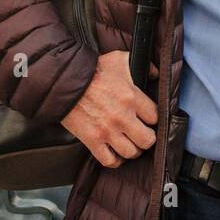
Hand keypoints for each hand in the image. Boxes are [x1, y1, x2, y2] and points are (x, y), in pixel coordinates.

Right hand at [60, 50, 159, 167]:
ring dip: (133, 150)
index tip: (149, 119)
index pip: (156, 117)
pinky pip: (110, 160)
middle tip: (143, 134)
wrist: (64, 81)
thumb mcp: (120, 59)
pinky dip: (115, 160)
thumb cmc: (92, 70)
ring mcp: (107, 131)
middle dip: (147, 138)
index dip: (154, 119)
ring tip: (131, 144)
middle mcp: (122, 117)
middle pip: (148, 140)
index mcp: (132, 97)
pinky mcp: (92, 140)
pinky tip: (116, 153)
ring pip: (131, 153)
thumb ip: (142, 65)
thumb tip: (155, 73)